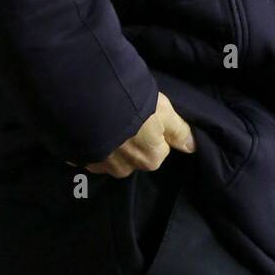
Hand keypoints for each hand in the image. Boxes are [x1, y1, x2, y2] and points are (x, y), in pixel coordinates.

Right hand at [81, 92, 196, 177]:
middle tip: (123, 116)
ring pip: (112, 155)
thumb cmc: (133, 106)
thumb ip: (179, 130)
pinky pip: (91, 153)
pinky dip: (92, 143)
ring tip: (103, 119)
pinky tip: (89, 126)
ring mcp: (102, 166)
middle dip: (130, 140)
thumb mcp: (164, 111)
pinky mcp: (81, 160)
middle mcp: (127, 169)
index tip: (143, 115)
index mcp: (150, 159)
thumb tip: (193, 147)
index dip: (152, 129)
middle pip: (134, 153)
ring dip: (110, 143)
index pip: (158, 146)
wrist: (90, 105)